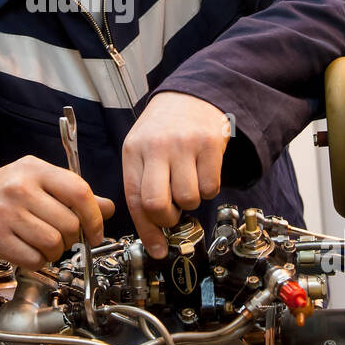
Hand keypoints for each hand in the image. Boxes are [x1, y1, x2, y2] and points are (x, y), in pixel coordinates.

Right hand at [0, 155, 114, 267]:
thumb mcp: (36, 182)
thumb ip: (72, 193)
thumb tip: (107, 207)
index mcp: (34, 169)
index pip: (79, 191)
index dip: (94, 216)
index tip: (95, 231)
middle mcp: (20, 188)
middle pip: (69, 222)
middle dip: (73, 237)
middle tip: (63, 238)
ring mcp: (7, 213)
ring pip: (53, 243)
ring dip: (56, 252)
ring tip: (45, 245)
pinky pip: (34, 258)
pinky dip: (39, 261)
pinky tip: (30, 251)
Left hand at [122, 91, 230, 258]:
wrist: (192, 95)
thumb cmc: (164, 129)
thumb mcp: (142, 149)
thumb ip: (144, 184)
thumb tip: (153, 232)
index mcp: (134, 150)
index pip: (135, 199)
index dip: (146, 231)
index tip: (157, 249)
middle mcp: (156, 146)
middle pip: (157, 204)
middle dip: (167, 219)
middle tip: (173, 212)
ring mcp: (184, 144)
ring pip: (188, 199)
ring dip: (190, 202)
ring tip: (187, 183)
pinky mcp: (209, 144)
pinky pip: (211, 187)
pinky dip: (208, 190)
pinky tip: (202, 173)